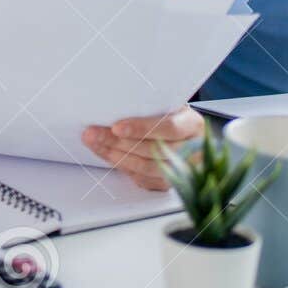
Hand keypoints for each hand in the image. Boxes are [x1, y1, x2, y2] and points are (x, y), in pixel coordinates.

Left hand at [82, 107, 203, 189]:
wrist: (184, 133)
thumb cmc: (170, 115)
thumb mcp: (164, 104)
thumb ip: (147, 106)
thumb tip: (113, 106)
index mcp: (192, 124)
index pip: (169, 128)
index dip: (141, 128)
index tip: (116, 127)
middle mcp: (192, 149)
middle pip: (154, 150)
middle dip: (118, 142)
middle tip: (94, 134)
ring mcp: (183, 170)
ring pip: (147, 168)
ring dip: (116, 156)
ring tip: (96, 144)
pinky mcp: (169, 183)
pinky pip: (143, 180)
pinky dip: (123, 167)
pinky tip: (108, 155)